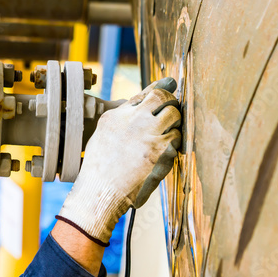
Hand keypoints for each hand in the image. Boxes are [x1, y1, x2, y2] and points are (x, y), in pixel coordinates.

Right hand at [58, 78, 181, 243]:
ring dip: (174, 123)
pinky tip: (165, 152)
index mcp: (117, 116)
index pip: (144, 93)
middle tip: (172, 112)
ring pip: (174, 115)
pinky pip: (177, 138)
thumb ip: (121, 120)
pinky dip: (174, 143)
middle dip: (170, 103)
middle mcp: (134, 120)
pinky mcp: (162, 150)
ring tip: (167, 134)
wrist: (101, 192)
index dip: (161, 88)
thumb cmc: (99, 171)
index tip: (170, 84)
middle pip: (163, 98)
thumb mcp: (103, 136)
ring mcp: (149, 134)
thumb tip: (137, 107)